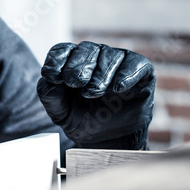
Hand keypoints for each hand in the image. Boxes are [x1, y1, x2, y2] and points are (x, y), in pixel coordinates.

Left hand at [36, 41, 154, 146]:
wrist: (107, 140)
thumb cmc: (82, 120)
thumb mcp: (59, 111)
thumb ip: (49, 94)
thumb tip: (49, 78)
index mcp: (71, 62)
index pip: (62, 50)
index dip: (57, 60)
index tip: (53, 77)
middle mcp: (95, 57)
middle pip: (86, 49)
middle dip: (79, 67)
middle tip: (76, 84)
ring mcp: (118, 61)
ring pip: (109, 56)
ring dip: (100, 75)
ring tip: (94, 93)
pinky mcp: (140, 71)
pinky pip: (135, 64)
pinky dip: (126, 75)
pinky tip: (117, 88)